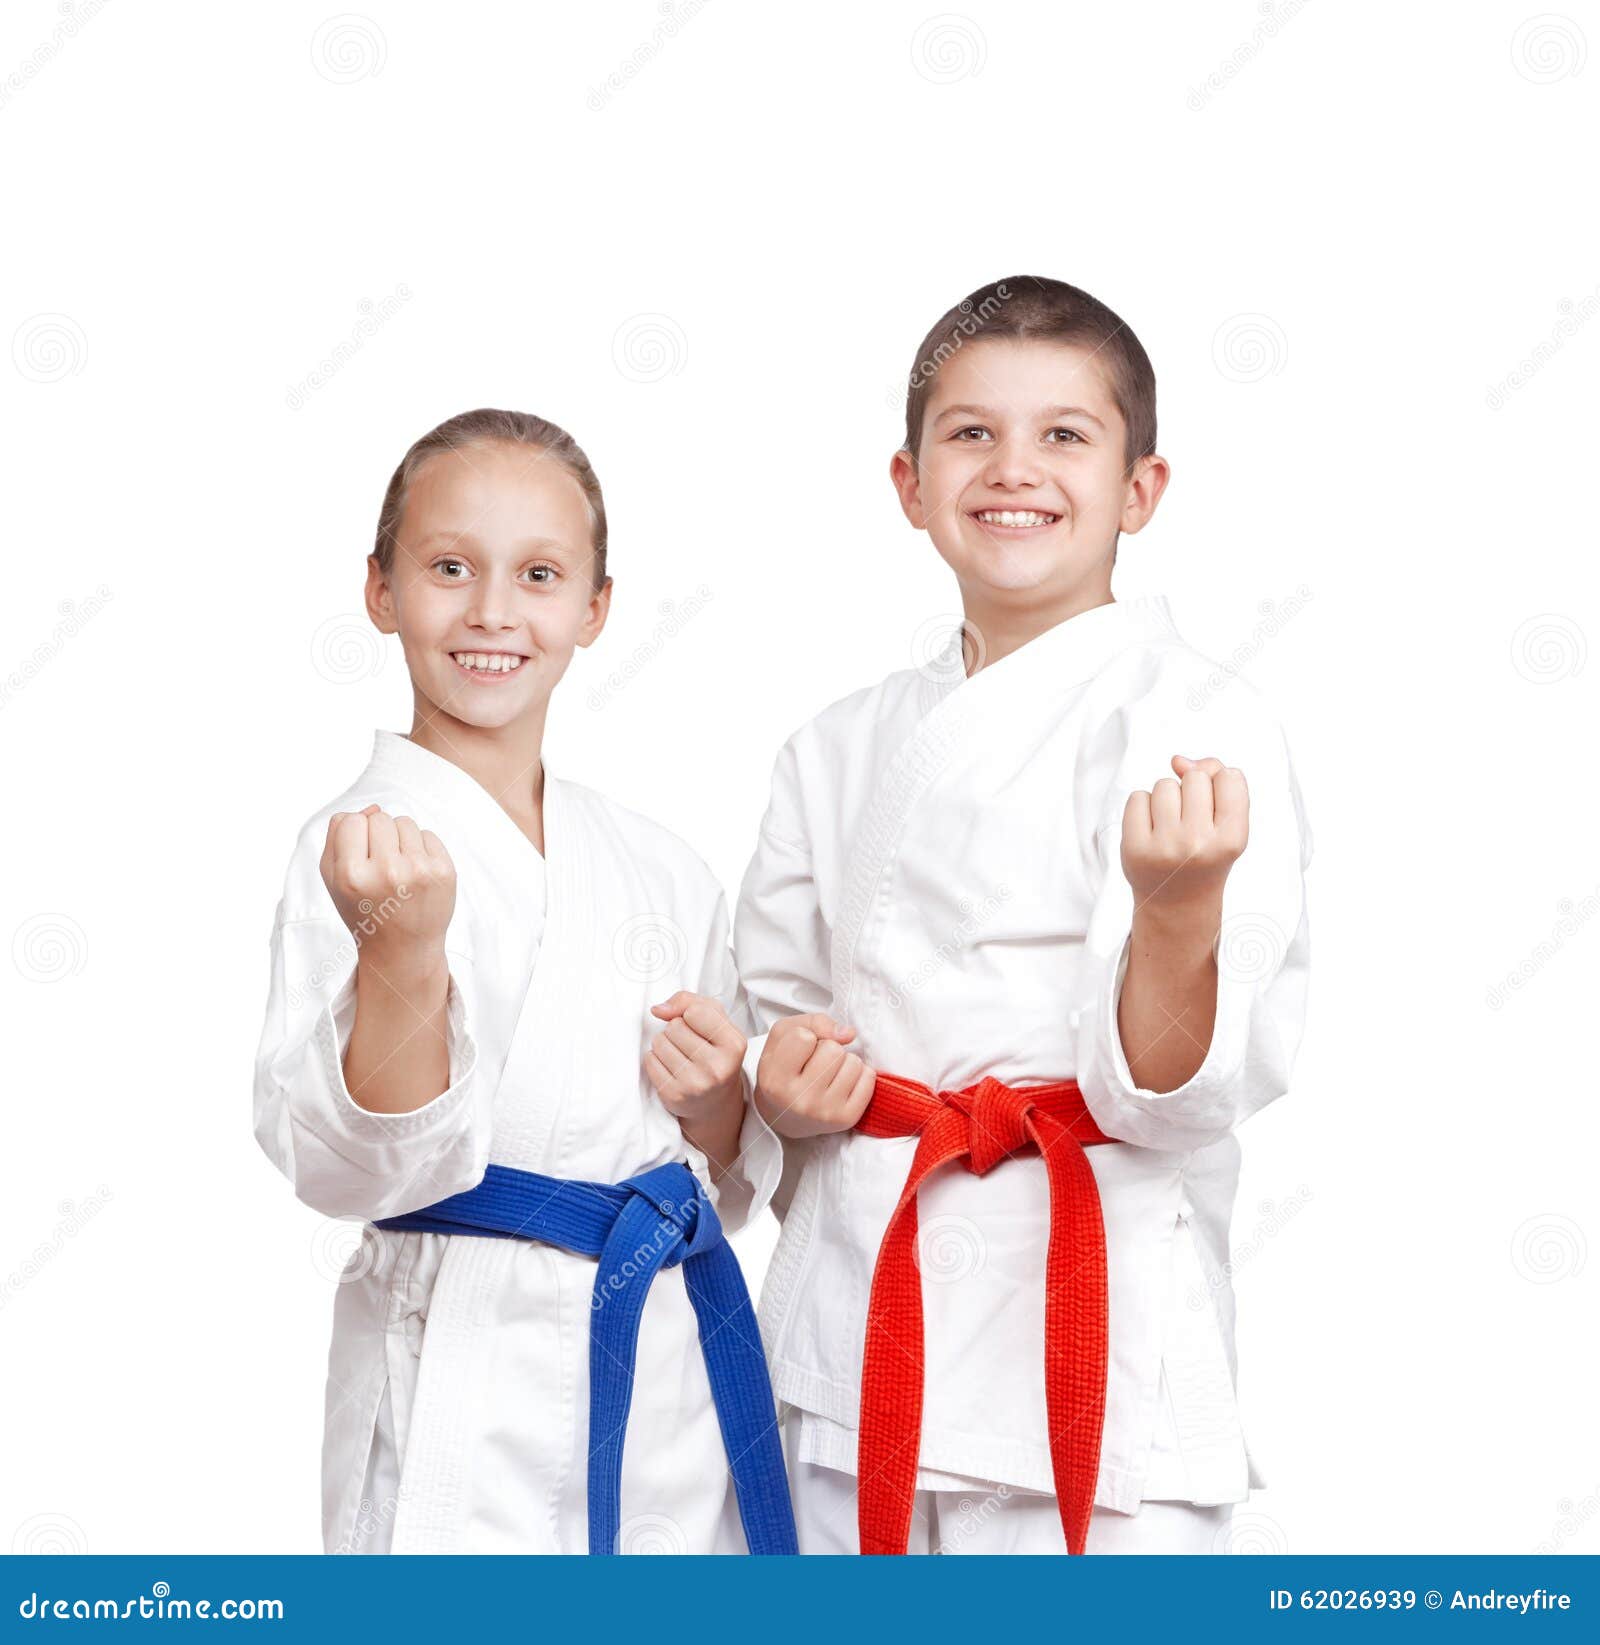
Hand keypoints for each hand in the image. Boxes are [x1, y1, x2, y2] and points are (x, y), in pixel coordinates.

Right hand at [319, 803, 456, 973]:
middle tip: (380, 868)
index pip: (353, 820)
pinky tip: (416, 875)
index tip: (360, 859)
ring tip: (398, 870)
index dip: (356, 836)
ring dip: (401, 840)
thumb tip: (373, 807)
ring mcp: (418, 871)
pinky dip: (421, 849)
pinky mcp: (445, 872)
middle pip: (380, 818)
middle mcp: (386, 872)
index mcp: (352, 875)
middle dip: (379, 836)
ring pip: (406, 822)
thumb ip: (338, 833)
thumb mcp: (333, 877)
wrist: (403, 948)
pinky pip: (428, 834)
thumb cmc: (364, 907)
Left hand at [646, 992, 747, 1128]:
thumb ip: (689, 1001)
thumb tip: (658, 1009)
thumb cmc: (715, 1052)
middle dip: (676, 1029)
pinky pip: (649, 1061)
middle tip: (688, 1043)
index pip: (695, 1011)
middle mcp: (716, 1067)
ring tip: (680, 1054)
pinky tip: (670, 1067)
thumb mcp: (715, 1020)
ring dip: (664, 1043)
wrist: (715, 1100)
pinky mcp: (674, 1096)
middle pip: (674, 1026)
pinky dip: (655, 1059)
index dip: (691, 1014)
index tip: (699, 1026)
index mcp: (733, 1045)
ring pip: (659, 1042)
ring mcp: (695, 1085)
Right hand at [754, 1013, 875, 1138]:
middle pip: (833, 1049)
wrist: (784, 1114)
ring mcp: (824, 1112)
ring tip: (828, 1073)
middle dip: (827, 1048)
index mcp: (775, 1080)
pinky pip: (868, 1078)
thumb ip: (814, 1022)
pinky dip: (860, 1075)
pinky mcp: (847, 1119)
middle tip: (815, 1063)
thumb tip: (848, 1034)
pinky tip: (843, 1083)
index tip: (799, 1052)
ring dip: (844, 1061)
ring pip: (854, 1062)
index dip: (805, 1037)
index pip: (803, 1037)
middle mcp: (799, 1100)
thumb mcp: (783, 1037)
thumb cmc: (784, 1069)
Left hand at [1120, 755, 1247, 923]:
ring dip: (1167, 798)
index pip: (1230, 776)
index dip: (1221, 785)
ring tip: (1172, 826)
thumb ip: (1217, 780)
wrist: (1178, 901)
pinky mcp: (1133, 848)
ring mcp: (1164, 846)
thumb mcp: (1228, 823)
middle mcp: (1198, 844)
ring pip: (1165, 784)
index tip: (1218, 809)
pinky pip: (1137, 797)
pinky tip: (1152, 829)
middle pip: (1195, 777)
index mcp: (1232, 839)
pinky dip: (1144, 807)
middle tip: (1192, 821)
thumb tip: (1177, 761)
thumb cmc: (1206, 854)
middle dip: (1193, 791)